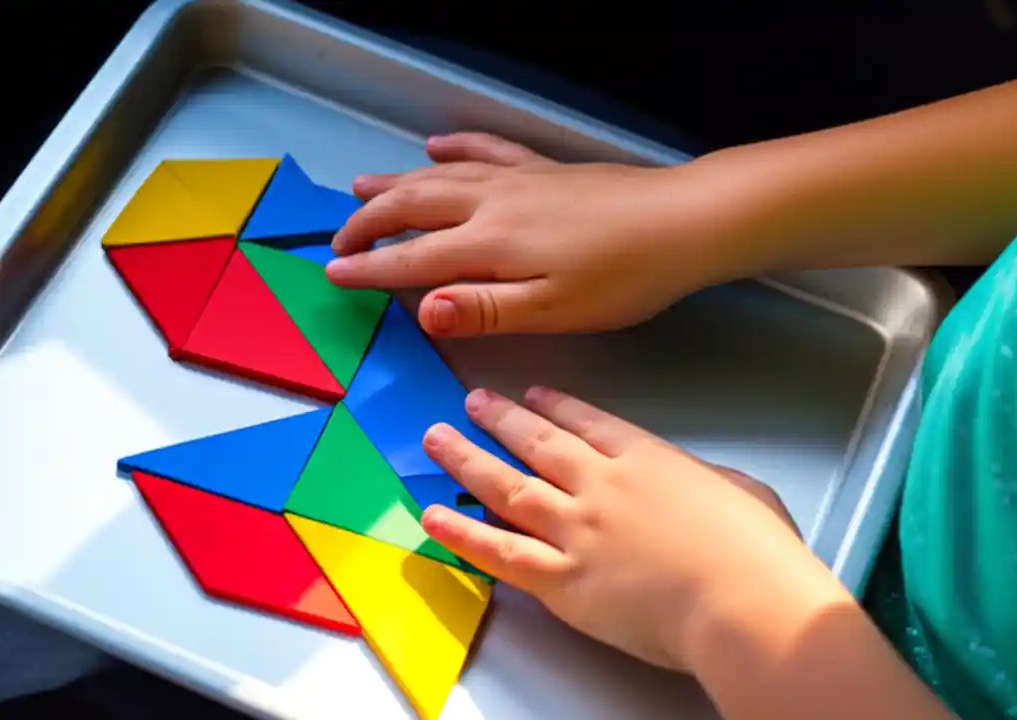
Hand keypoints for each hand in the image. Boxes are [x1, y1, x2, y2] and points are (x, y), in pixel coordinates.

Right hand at [327, 133, 739, 336]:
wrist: (682, 222)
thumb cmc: (623, 277)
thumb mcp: (554, 309)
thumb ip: (485, 309)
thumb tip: (423, 310)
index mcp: (490, 245)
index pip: (412, 258)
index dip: (370, 269)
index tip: (333, 276)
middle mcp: (492, 204)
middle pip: (413, 206)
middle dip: (368, 223)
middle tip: (337, 242)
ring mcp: (517, 180)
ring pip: (439, 176)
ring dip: (395, 183)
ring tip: (360, 189)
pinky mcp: (542, 170)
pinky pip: (486, 151)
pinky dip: (455, 148)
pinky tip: (437, 145)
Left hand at [420, 386, 813, 672]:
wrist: (744, 602)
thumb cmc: (759, 554)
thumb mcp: (743, 492)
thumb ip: (703, 481)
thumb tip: (693, 485)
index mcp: (647, 460)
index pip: (589, 423)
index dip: (556, 406)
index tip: (533, 394)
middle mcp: (601, 486)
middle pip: (538, 442)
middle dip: (501, 419)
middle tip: (473, 401)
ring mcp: (576, 530)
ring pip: (507, 486)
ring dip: (466, 459)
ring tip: (436, 440)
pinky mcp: (562, 580)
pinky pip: (499, 552)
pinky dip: (460, 534)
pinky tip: (431, 517)